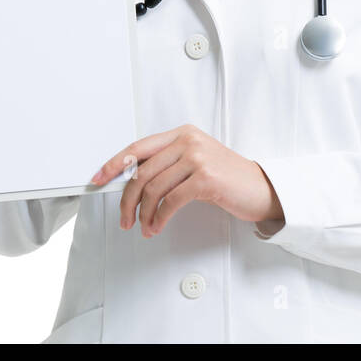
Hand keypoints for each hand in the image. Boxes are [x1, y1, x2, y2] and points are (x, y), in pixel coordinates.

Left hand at [89, 124, 284, 236]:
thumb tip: (132, 181)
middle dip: (127, 199)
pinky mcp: (205, 178)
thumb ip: (167, 165)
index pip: (138, 147)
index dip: (114, 163)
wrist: (261, 188)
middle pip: (142, 171)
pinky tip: (157, 226)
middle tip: (125, 218)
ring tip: (144, 227)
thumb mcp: (194, 163)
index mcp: (182, 133)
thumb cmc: (227, 178)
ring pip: (153, 188)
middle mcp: (188, 141)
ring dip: (143, 213)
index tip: (99, 178)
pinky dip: (159, 218)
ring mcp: (197, 157)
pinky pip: (170, 201)